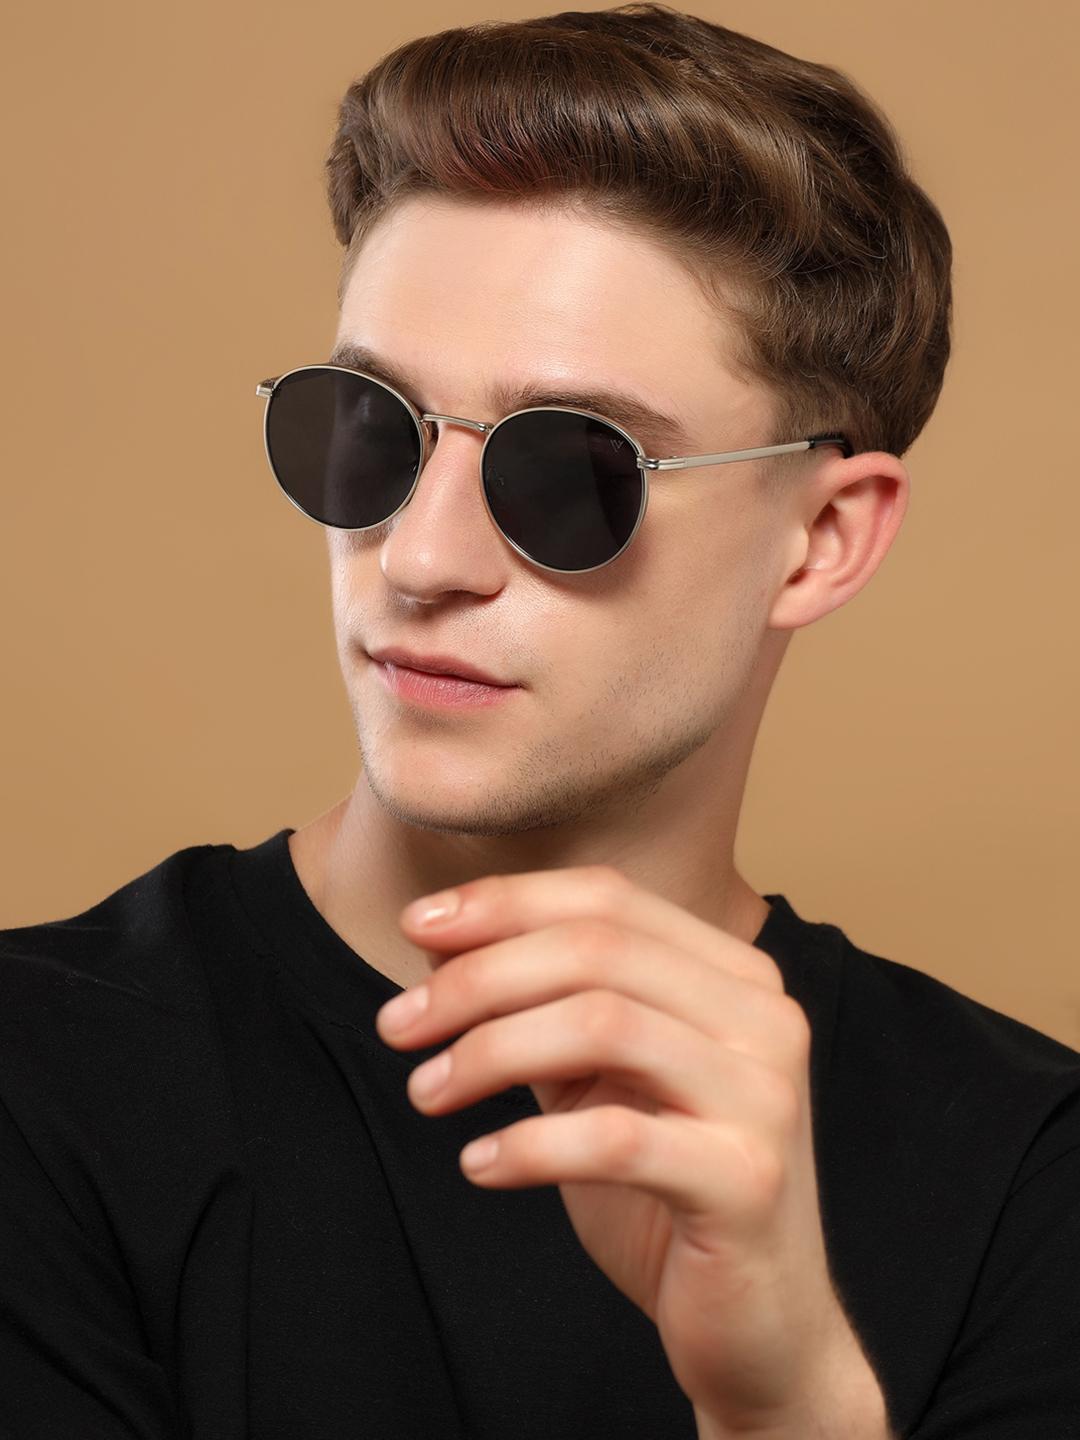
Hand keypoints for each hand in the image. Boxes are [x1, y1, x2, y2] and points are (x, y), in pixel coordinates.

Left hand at [375, 865, 881, 1433]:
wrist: (760, 1323)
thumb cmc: (666, 1188)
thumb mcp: (596, 1079)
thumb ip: (539, 1006)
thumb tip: (440, 940)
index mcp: (734, 974)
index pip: (608, 897)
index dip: (504, 902)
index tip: (414, 926)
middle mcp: (764, 1017)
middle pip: (598, 949)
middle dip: (477, 977)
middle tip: (397, 1026)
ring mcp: (764, 1095)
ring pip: (606, 1024)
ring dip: (490, 1050)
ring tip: (426, 1092)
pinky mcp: (747, 1180)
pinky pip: (618, 1139)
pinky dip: (530, 1144)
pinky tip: (479, 1165)